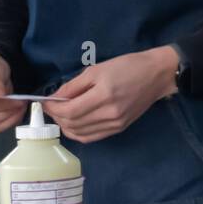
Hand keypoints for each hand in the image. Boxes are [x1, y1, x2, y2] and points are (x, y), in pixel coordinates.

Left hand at [42, 46, 178, 143]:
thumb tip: (55, 98)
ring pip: (80, 133)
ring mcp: (115, 124)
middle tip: (52, 107)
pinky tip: (74, 124)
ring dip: (65, 126)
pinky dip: (78, 133)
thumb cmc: (128, 66)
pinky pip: (92, 137)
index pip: (69, 110)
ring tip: (62, 115)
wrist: (157, 75)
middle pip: (73, 123)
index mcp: (104, 95)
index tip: (45, 102)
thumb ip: (74, 85)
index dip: (53, 108)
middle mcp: (110, 114)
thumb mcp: (97, 69)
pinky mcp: (119, 128)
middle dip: (57, 116)